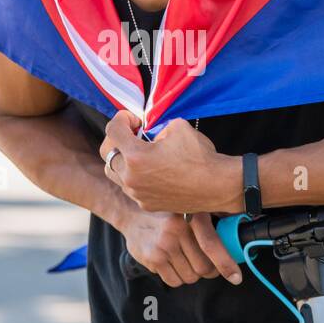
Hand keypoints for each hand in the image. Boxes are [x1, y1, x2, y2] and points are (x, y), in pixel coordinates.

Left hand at [101, 110, 239, 214]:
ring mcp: (137, 194)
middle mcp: (131, 178)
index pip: (113, 130)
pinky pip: (131, 187)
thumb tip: (149, 133)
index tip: (135, 119)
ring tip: (139, 152)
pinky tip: (151, 170)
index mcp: (136, 156)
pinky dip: (134, 175)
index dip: (122, 118)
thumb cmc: (200, 156)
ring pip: (115, 172)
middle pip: (106, 153)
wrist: (217, 186)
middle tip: (133, 133)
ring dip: (122, 159)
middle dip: (117, 138)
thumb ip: (155, 128)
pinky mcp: (146, 204)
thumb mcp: (177, 127)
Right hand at [122, 209, 242, 287]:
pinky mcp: (152, 258)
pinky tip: (173, 266)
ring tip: (186, 262)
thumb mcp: (189, 210)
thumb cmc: (168, 215)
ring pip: (190, 277)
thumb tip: (233, 244)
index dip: (226, 265)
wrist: (132, 214)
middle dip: (208, 272)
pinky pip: (174, 281)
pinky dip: (177, 278)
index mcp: (190, 216)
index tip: (236, 277)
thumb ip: (208, 223)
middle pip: (203, 268)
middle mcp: (177, 230)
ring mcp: (163, 245)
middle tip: (207, 268)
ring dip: (191, 275)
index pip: (212, 245)